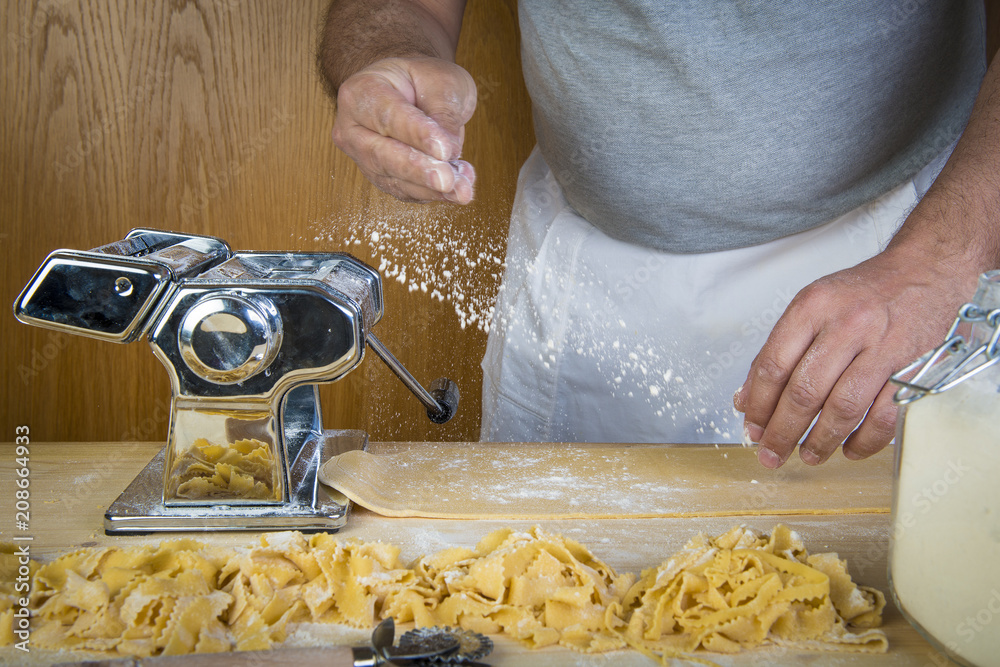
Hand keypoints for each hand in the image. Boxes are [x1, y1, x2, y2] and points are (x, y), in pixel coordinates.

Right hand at [332, 56, 476, 203]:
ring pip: (394, 180)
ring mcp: (363, 158)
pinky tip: (458, 189)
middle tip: (448, 180)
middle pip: (381, 155)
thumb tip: (449, 152)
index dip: (417, 135)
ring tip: (462, 188)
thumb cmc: (423, 80)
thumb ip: (444, 113)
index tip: (445, 149)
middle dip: (418, 171)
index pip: (387, 117)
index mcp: (359, 92)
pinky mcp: (382, 178)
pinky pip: (406, 192)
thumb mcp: (442, 82)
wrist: (414, 92)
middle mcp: (353, 128)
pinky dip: (434, 194)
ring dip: (431, 189)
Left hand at [733, 244, 974, 468]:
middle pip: (804, 392)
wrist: (927, 270)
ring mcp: (882, 347)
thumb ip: (779, 348)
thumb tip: (748, 397)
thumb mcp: (814, 305)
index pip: (774, 365)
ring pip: (842, 408)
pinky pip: (884, 416)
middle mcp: (846, 325)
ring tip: (807, 455)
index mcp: (814, 306)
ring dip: (820, 441)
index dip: (759, 404)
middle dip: (782, 431)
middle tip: (771, 453)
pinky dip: (864, 441)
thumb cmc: (866, 291)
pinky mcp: (913, 368)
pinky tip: (849, 449)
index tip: (752, 426)